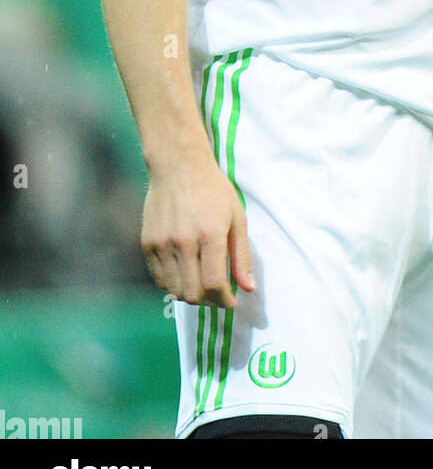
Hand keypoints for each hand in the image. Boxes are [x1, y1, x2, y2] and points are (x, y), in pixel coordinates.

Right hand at [141, 152, 255, 306]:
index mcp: (210, 234)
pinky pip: (159, 279)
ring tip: (203, 285)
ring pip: (174, 290)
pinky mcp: (147, 243)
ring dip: (190, 295)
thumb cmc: (214, 191)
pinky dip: (174, 284)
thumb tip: (249, 288)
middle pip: (192, 293)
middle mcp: (183, 241)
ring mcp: (162, 243)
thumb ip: (241, 256)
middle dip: (209, 302)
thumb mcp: (237, 218)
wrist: (178, 166)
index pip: (213, 284)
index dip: (224, 300)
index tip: (232, 302)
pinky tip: (186, 274)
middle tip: (219, 295)